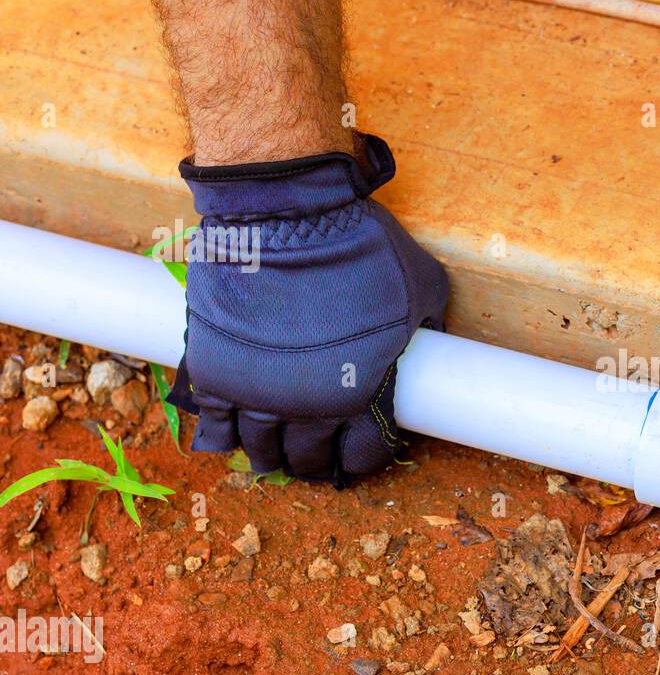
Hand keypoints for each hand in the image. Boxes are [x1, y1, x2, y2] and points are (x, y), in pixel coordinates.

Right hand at [169, 133, 448, 485]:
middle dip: (313, 461)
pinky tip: (230, 436)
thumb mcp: (420, 289)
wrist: (286, 213)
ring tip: (273, 454)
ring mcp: (257, 392)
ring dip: (270, 454)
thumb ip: (424, 325)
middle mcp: (309, 407)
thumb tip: (429, 338)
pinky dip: (222, 434)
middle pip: (308, 457)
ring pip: (261, 448)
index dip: (360, 458)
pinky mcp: (214, 371)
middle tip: (311, 457)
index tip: (356, 452)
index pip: (362, 454)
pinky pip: (215, 423)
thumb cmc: (361, 247)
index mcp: (362, 395)